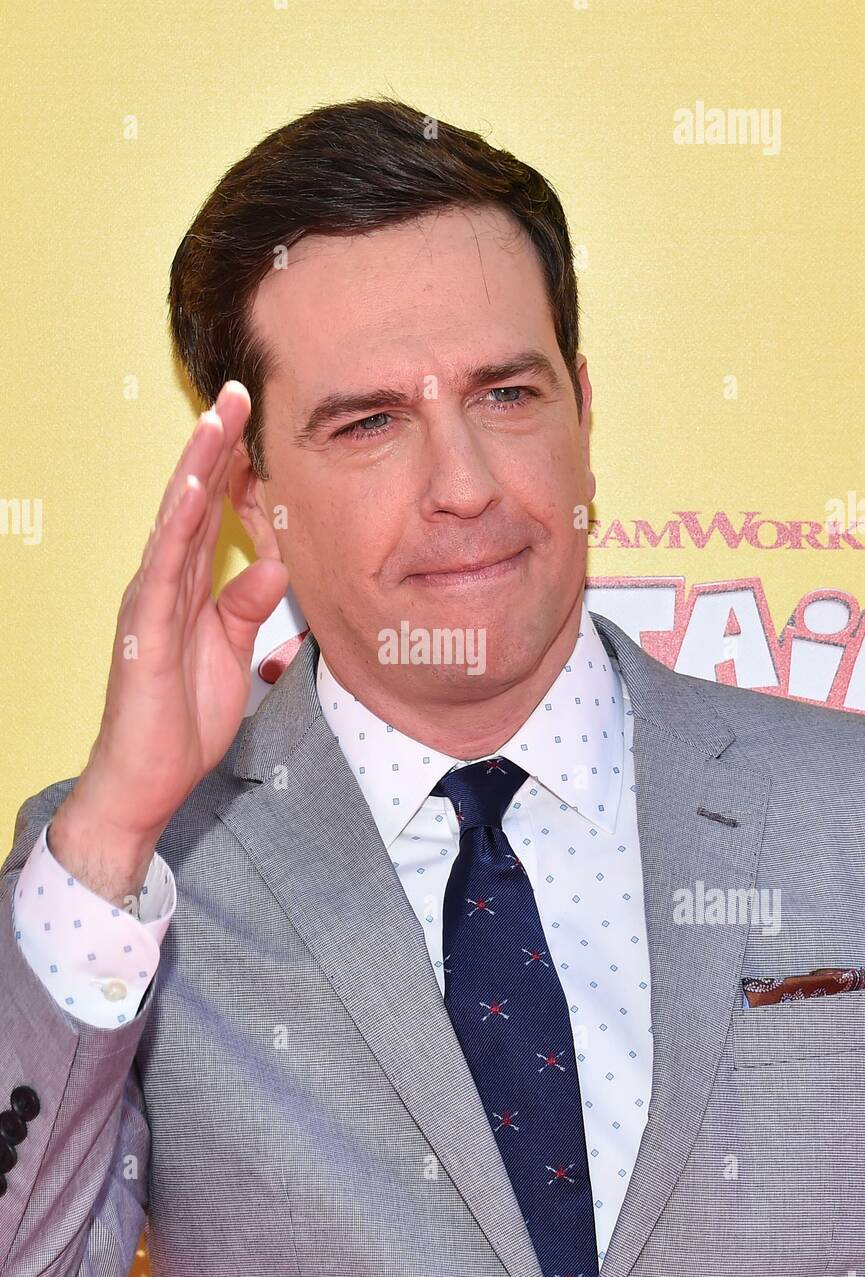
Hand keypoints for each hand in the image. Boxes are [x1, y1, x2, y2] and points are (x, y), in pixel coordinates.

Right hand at [67, 381, 288, 847]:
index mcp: (189, 588)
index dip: (233, 470)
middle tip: (239, 393)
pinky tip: (191, 490)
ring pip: (174, 521)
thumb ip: (249, 607)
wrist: (147, 780)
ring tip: (217, 418)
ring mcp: (151, 601)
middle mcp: (165, 583)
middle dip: (215, 447)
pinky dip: (176, 526)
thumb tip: (277, 565)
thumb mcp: (235, 654)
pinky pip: (162, 568)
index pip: (213, 516)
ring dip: (195, 468)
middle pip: (192, 502)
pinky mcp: (144, 628)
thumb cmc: (183, 719)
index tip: (258, 424)